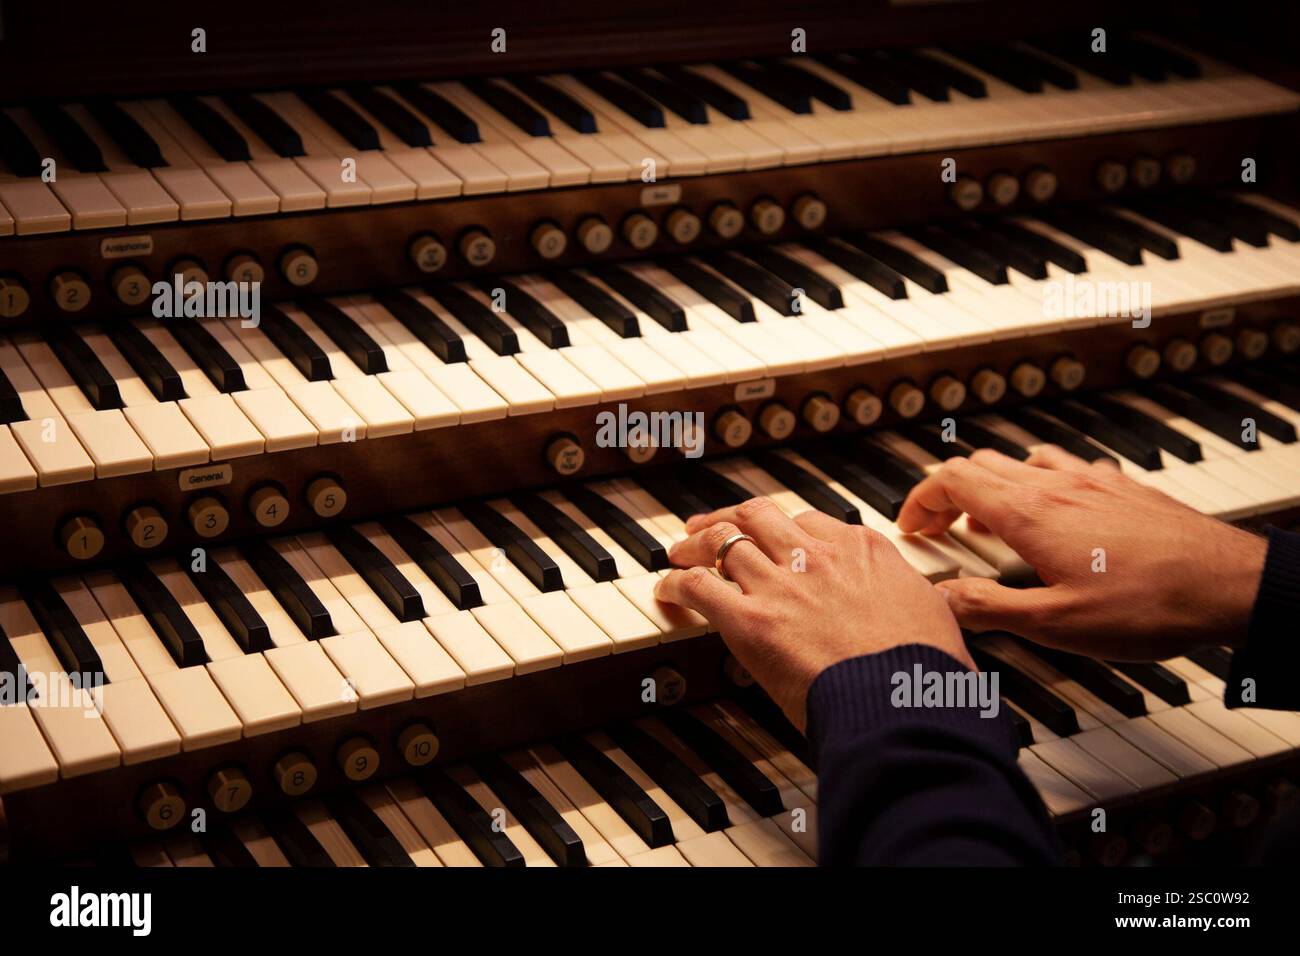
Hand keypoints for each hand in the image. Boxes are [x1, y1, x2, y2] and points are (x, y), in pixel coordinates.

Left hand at [653, 497, 972, 729]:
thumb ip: (913, 601)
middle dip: (729, 518)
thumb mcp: (934, 615)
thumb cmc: (923, 671)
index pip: (809, 522)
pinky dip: (677, 584)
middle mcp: (816, 556)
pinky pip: (698, 587)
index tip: (771, 538)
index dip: (782, 530)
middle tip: (709, 527)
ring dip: (695, 545)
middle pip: (759, 516)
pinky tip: (668, 591)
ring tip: (679, 551)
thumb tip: (925, 608)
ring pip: (721, 541)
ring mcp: (780, 584)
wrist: (903, 701)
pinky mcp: (750, 620)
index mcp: (863, 549)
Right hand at [896, 445, 1267, 659]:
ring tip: (990, 524)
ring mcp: (1092, 481)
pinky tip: (1054, 515)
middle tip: (941, 529)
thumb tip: (941, 599)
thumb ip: (991, 608)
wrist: (1231, 584)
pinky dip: (1037, 484)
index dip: (919, 500)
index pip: (951, 480)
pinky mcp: (1122, 488)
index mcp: (1030, 514)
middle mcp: (1056, 486)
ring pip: (1021, 461)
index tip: (911, 527)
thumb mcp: (1057, 624)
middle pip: (980, 464)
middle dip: (949, 493)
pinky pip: (1063, 468)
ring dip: (992, 487)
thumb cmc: (1152, 603)